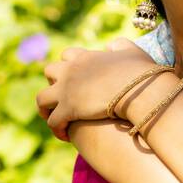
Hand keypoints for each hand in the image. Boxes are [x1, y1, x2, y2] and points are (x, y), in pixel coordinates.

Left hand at [36, 40, 156, 140]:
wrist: (138, 90)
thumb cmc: (140, 74)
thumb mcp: (132, 51)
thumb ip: (120, 45)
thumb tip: (112, 46)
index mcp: (85, 57)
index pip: (68, 55)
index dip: (70, 66)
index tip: (77, 78)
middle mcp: (71, 70)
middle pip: (49, 71)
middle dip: (54, 83)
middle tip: (65, 98)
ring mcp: (66, 90)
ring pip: (42, 99)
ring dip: (46, 109)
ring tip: (56, 120)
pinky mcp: (68, 109)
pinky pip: (53, 122)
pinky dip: (56, 129)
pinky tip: (66, 137)